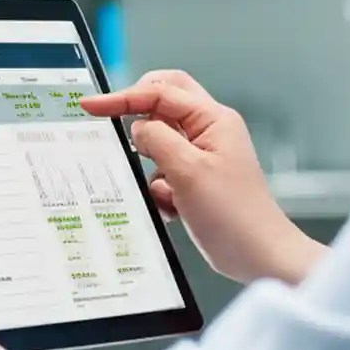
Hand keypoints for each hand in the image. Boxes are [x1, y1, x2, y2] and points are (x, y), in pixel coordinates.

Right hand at [82, 70, 326, 283]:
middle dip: (138, 114)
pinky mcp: (196, 180)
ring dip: (150, 165)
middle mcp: (209, 131)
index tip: (91, 105)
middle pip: (163, 101)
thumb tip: (137, 126)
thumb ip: (157, 139)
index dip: (122, 98)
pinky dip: (159, 189)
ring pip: (159, 141)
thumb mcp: (187, 172)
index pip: (160, 93)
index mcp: (213, 120)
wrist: (258, 256)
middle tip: (115, 127)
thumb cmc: (235, 216)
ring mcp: (203, 155)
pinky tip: (172, 208)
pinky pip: (163, 172)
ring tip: (163, 192)